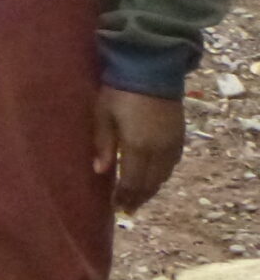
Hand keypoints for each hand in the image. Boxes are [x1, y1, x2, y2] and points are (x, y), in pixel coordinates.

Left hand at [95, 87, 185, 212]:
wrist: (151, 70)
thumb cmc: (119, 91)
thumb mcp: (103, 115)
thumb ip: (102, 144)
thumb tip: (100, 172)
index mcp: (138, 147)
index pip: (132, 182)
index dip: (124, 197)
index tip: (116, 208)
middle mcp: (159, 151)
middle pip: (149, 183)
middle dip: (138, 198)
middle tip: (127, 210)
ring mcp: (172, 144)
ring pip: (163, 176)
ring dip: (150, 189)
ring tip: (138, 198)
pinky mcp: (180, 137)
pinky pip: (171, 165)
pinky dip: (161, 176)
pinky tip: (153, 178)